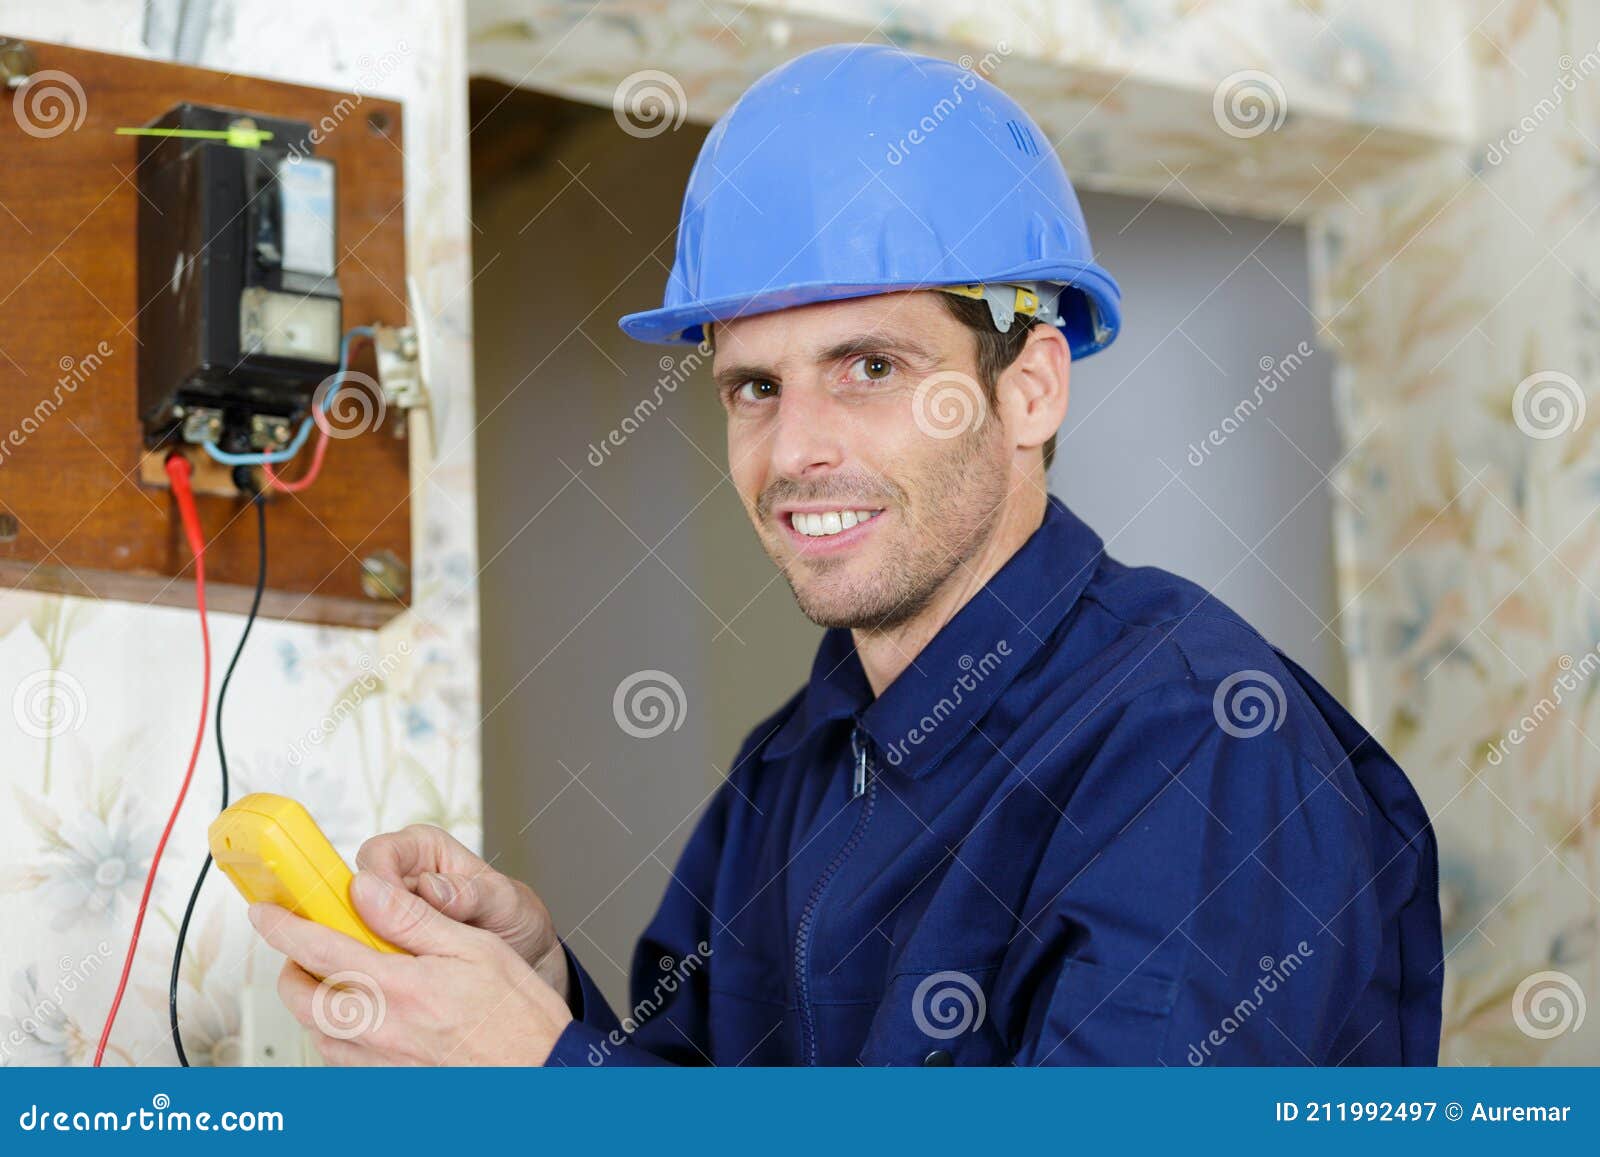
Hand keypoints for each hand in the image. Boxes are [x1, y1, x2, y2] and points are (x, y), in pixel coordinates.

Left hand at [250, 871, 573, 1065]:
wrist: (539, 1072)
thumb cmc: (517, 1013)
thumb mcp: (474, 946)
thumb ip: (412, 918)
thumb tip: (365, 889)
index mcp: (398, 986)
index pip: (319, 947)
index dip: (283, 924)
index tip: (266, 910)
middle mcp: (379, 1028)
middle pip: (301, 997)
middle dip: (291, 966)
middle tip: (306, 944)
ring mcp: (379, 1061)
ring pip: (315, 1030)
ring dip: (312, 999)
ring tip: (337, 976)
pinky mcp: (387, 1082)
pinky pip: (340, 1057)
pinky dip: (335, 1031)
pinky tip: (363, 1015)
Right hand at [355, 823, 567, 1002]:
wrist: (525, 958)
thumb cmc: (515, 918)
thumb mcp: (504, 903)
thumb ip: (471, 893)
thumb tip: (432, 887)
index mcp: (424, 848)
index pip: (379, 854)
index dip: (376, 882)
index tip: (386, 914)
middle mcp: (400, 875)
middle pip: (354, 892)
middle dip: (364, 923)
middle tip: (387, 953)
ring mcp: (388, 914)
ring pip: (353, 927)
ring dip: (367, 951)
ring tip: (398, 973)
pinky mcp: (386, 945)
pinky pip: (364, 954)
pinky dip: (374, 969)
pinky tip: (393, 984)